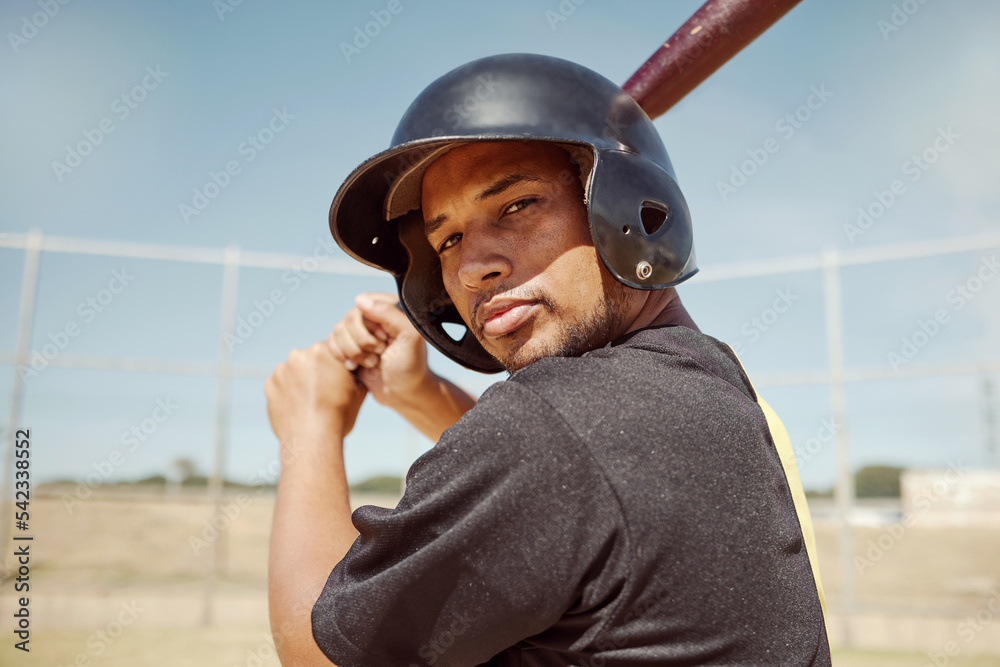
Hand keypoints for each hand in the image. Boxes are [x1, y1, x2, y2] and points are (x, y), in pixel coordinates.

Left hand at [266, 339, 366, 445]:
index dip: (336, 365)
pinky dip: (288, 393)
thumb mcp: (359, 390)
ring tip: (311, 403)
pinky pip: (281, 385)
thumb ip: (355, 373)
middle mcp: (299, 355)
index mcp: (322, 351)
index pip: (331, 350)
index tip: (338, 378)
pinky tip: (299, 407)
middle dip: (317, 372)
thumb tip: (357, 369)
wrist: (312, 440)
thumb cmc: (339, 416)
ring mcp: (281, 370)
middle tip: (325, 392)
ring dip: (301, 381)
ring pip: (294, 372)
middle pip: (310, 359)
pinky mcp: (269, 386)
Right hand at [328, 292, 430, 409]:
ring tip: (371, 363)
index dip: (370, 324)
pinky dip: (341, 356)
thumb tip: (359, 299)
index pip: (365, 303)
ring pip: (338, 330)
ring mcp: (360, 332)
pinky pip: (331, 342)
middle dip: (362, 341)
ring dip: (353, 351)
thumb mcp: (409, 338)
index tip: (385, 339)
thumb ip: (389, 314)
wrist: (402, 395)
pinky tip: (355, 367)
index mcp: (391, 309)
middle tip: (380, 353)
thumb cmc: (411, 368)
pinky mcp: (350, 347)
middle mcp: (374, 318)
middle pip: (349, 318)